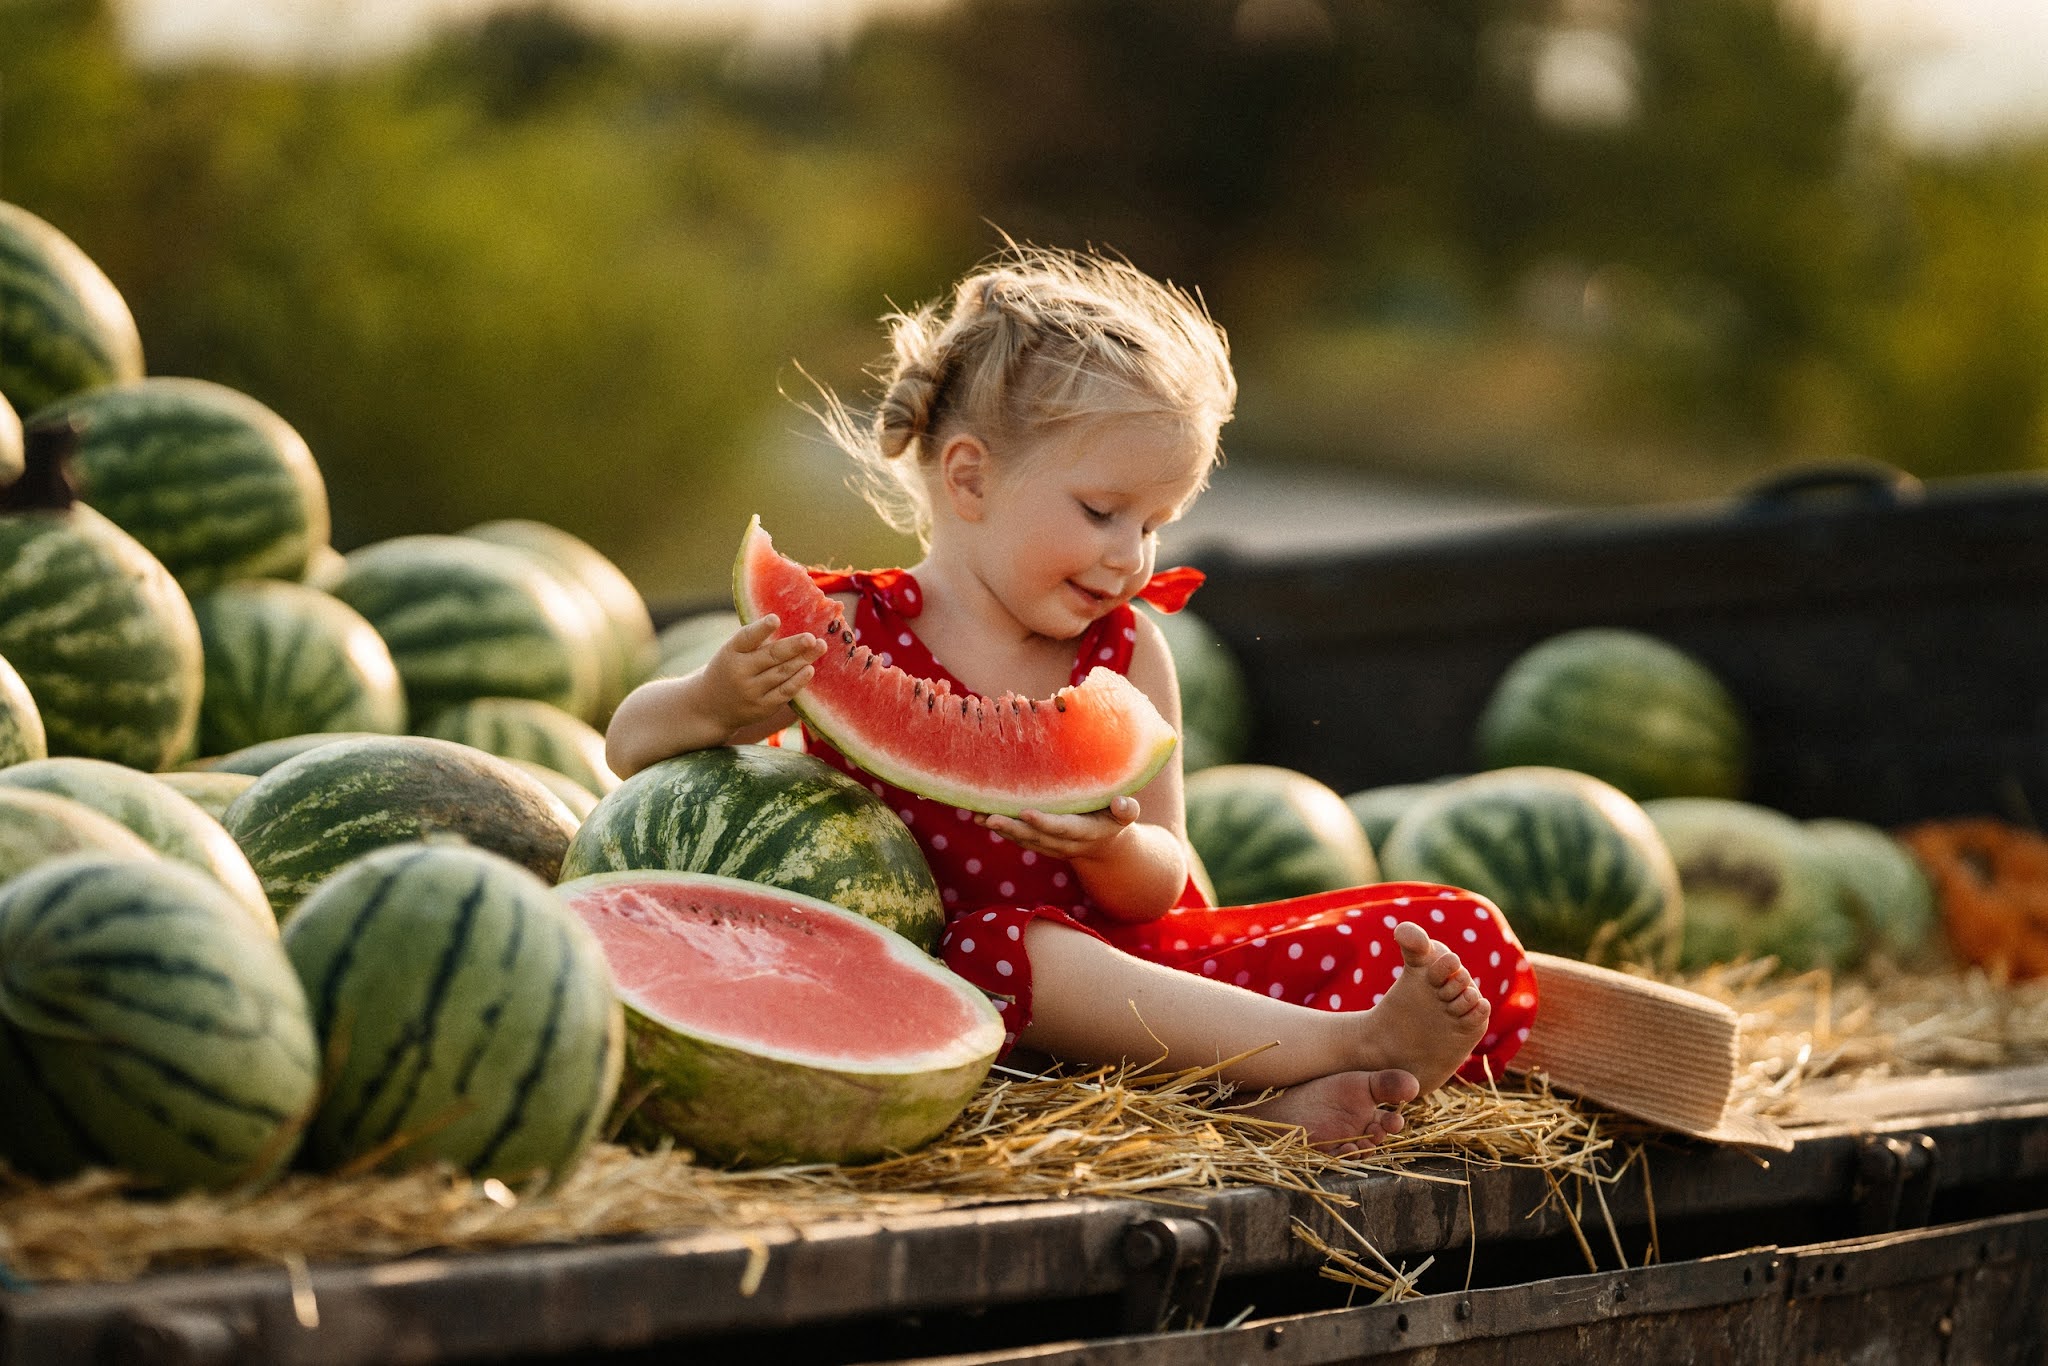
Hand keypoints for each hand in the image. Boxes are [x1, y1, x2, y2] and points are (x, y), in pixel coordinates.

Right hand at [701, 614, 827, 732]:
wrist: (711, 708)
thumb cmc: (728, 670)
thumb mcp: (731, 653)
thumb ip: (754, 641)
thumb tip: (791, 623)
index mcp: (730, 653)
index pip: (746, 638)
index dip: (761, 629)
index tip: (775, 618)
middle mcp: (740, 672)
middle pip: (771, 656)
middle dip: (794, 646)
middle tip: (811, 637)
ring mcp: (751, 692)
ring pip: (781, 673)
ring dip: (803, 660)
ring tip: (820, 647)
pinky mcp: (762, 707)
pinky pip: (784, 693)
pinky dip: (798, 681)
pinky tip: (810, 669)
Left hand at [976, 794, 1140, 863]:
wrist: (1105, 847)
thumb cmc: (1115, 819)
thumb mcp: (1126, 816)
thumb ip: (1127, 810)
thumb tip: (1122, 803)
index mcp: (1085, 832)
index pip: (1063, 828)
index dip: (1045, 823)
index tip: (1025, 812)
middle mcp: (1064, 843)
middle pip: (1036, 837)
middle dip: (1012, 828)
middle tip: (990, 817)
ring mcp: (1049, 845)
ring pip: (1022, 839)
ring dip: (1000, 829)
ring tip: (977, 816)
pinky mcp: (1039, 843)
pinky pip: (1017, 838)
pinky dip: (999, 829)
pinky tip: (978, 817)